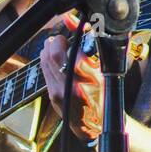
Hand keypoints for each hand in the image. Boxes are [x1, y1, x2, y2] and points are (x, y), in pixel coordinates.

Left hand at [40, 20, 104, 142]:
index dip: (64, 39)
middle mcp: (71, 86)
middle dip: (54, 43)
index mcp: (89, 78)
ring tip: (55, 46)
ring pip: (45, 63)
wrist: (97, 125)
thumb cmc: (105, 96)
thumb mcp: (105, 71)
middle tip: (60, 38)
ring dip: (48, 51)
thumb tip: (82, 27)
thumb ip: (93, 48)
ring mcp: (59, 92)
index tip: (66, 30)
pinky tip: (54, 59)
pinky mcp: (52, 96)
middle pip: (52, 56)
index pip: (68, 52)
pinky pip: (45, 73)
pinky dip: (48, 62)